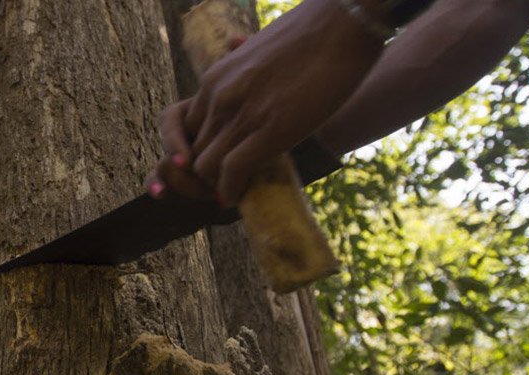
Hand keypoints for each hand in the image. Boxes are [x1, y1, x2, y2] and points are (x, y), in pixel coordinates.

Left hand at [153, 0, 384, 206]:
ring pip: (204, 167)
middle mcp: (219, 97)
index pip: (184, 129)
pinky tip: (238, 198)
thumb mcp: (259, 44)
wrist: (344, 22)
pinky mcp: (269, 130)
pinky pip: (231, 172)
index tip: (214, 166)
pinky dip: (230, 191)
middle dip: (201, 177)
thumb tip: (235, 43)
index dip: (196, 154)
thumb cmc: (312, 35)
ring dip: (214, 188)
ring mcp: (242, 113)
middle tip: (220, 188)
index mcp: (214, 79)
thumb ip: (242, 55)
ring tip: (232, 194)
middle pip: (191, 153)